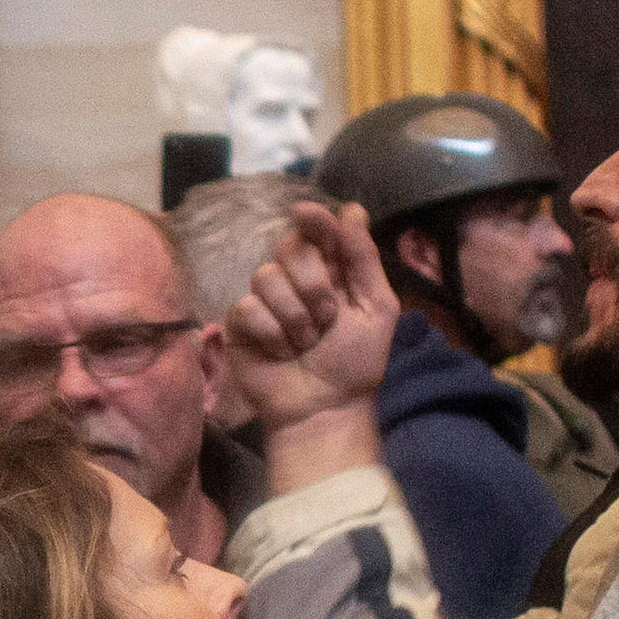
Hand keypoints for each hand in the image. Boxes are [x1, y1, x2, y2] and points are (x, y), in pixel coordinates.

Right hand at [225, 201, 400, 422]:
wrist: (324, 409)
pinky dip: (272, 332)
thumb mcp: (376, 310)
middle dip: (313, 283)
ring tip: (306, 343)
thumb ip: (364, 259)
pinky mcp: (241, 322)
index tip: (307, 215)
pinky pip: (248, 306)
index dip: (313, 218)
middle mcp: (296, 279)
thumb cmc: (355, 364)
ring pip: (266, 276)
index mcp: (331, 271)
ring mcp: (266, 300)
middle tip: (328, 318)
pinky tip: (282, 352)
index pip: (317, 229)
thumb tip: (352, 209)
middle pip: (290, 246)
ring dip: (295, 316)